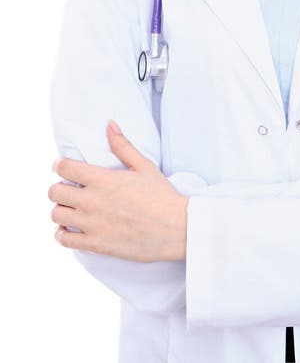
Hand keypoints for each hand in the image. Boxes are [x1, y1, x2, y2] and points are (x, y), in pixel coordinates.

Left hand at [48, 120, 188, 262]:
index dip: (60, 164)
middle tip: (69, 188)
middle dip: (59, 187)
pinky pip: (64, 240)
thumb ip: (123, 146)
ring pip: (56, 215)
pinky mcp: (95, 244)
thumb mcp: (144, 166)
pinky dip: (62, 234)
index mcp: (102, 179)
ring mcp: (91, 224)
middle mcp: (92, 201)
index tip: (63, 166)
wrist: (176, 228)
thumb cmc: (162, 196)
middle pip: (54, 191)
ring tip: (71, 208)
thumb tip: (110, 125)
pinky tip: (70, 229)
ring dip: (60, 209)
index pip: (65, 167)